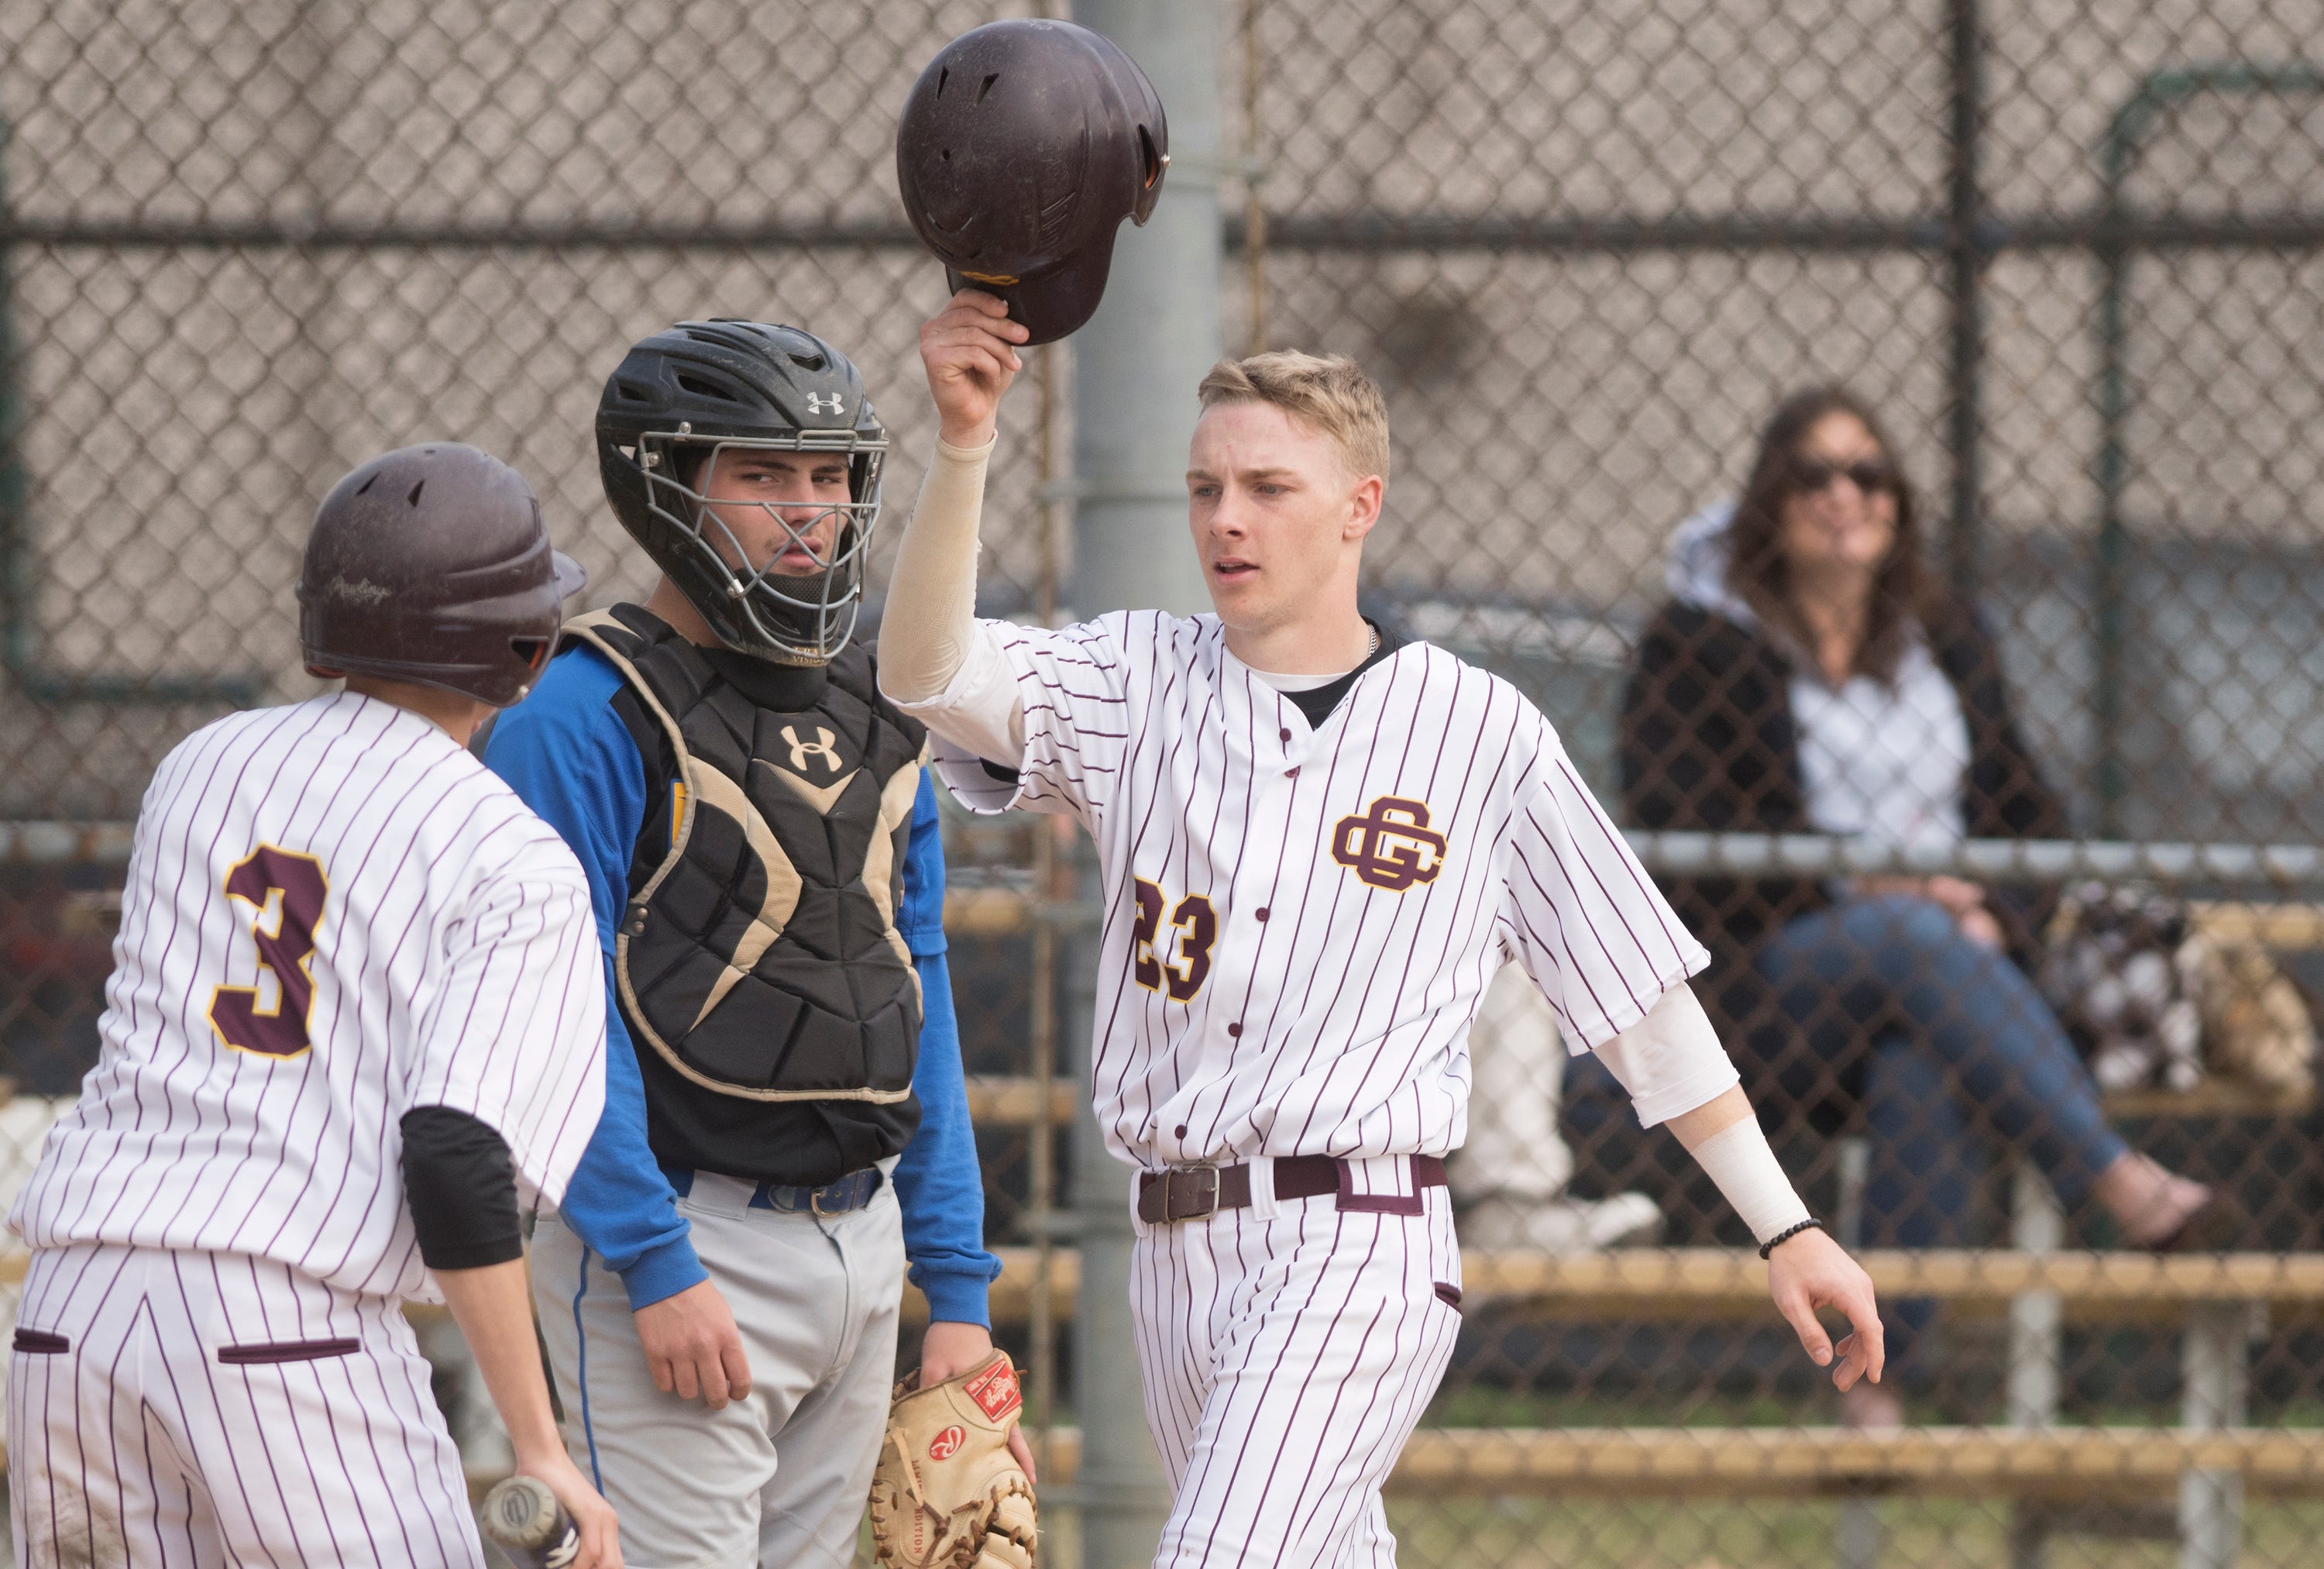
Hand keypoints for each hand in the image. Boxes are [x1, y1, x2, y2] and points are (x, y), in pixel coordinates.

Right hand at [513, 1446, 622, 1568]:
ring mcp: (601, 1515)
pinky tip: (565, 1568)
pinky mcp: (590, 1511)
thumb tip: (552, 1558)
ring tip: (560, 1568)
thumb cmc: (545, 1488)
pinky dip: (580, 1565)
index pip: (612, 1563)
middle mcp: (608, 1521)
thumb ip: (564, 1535)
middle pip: (612, 1566)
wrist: (542, 1458)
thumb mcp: (562, 1517)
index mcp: (605, 1525)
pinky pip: (592, 1549)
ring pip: (605, 1561)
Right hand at [633, 1279, 750, 1409]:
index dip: (740, 1393)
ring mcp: (678, 1352)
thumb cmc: (699, 1295)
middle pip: (716, 1393)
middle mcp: (704, 1348)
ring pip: (688, 1393)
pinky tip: (672, 1372)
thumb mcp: (724, 1316)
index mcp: (726, 1336)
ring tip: (691, 1378)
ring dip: (691, 1389)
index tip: (736, 1394)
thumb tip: (731, 1373)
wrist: (666, 1277)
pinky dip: (669, 1383)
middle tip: (716, 1398)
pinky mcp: (655, 1353)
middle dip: (718, 1401)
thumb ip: (728, 1344)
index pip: (740, 1379)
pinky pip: (664, 1385)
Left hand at [919, 1320, 1038, 1483]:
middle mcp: (996, 1396)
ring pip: (1000, 1427)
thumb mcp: (934, 1365)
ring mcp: (991, 1391)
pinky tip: (976, 1445)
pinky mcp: (982, 1387)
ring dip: (1000, 1448)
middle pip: (1011, 1435)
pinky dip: (987, 1432)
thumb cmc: (949, 1338)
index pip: (1012, 1432)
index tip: (1029, 1478)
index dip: (1021, 1456)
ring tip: (993, 1475)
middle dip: (1013, 1461)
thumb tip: (920, 1422)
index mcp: (990, 1394)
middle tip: (1013, 1487)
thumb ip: (930, 1391)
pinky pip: (988, 1415)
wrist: (958, 1313)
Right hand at [920, 290, 1026, 447]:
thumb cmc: (986, 379)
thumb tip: (1005, 306)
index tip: (1007, 310)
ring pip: (975, 334)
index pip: (965, 298)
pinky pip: (973, 353)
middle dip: (1003, 327)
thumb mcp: (996, 346)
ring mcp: (930, 344)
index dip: (987, 300)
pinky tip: (993, 377)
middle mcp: (932, 329)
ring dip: (1000, 350)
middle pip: (973, 316)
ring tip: (1013, 365)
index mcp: (945, 321)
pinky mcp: (935, 360)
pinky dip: (991, 365)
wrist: (976, 414)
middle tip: (1023, 337)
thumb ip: (996, 325)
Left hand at [1766, 1227, 1884, 1391]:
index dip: (1874, 1356)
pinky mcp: (1854, 1283)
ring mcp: (1860, 1284)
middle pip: (1869, 1332)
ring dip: (1855, 1350)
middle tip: (1840, 1385)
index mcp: (1849, 1292)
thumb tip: (1826, 1361)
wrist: (1790, 1231)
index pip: (1870, 1330)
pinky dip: (1854, 1334)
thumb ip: (1809, 1331)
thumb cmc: (1788, 1266)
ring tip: (1839, 1375)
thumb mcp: (1790, 1302)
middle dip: (1858, 1361)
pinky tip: (1840, 1349)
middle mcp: (1861, 1288)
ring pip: (1866, 1325)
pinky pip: (1861, 1314)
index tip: (1873, 1379)